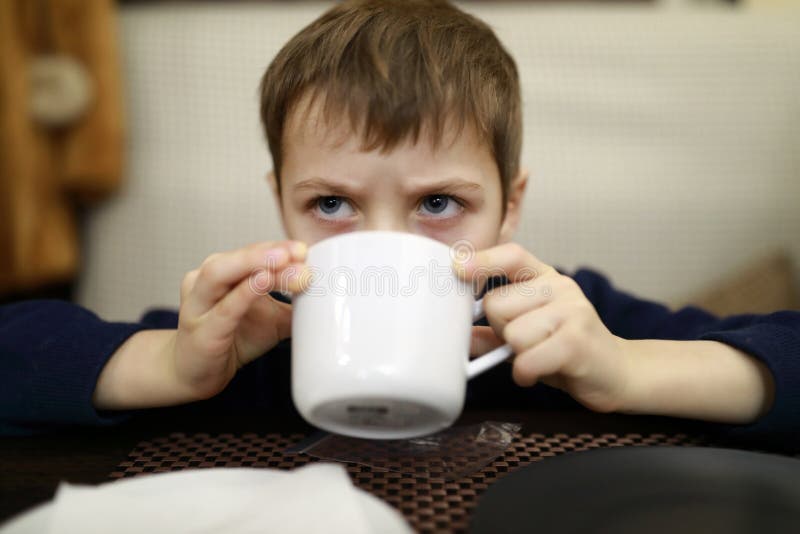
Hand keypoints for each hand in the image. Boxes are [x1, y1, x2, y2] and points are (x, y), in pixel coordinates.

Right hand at [172, 240, 309, 399]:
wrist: (194, 371)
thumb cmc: (231, 337)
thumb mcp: (271, 319)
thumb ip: (296, 307)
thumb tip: (334, 299)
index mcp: (223, 272)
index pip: (253, 254)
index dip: (279, 249)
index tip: (306, 250)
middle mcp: (205, 282)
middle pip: (236, 258)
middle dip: (268, 252)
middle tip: (298, 252)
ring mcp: (198, 306)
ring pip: (221, 274)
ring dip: (254, 265)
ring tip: (282, 261)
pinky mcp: (201, 332)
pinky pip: (222, 309)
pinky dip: (243, 295)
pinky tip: (261, 284)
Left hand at [457, 243, 630, 412]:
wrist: (618, 373)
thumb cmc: (567, 350)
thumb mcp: (528, 335)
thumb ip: (493, 333)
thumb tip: (460, 336)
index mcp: (545, 278)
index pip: (512, 255)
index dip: (483, 260)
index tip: (457, 267)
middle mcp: (560, 287)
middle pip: (496, 305)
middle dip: (501, 331)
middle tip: (525, 343)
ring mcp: (572, 311)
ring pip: (511, 334)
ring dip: (517, 355)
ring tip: (539, 357)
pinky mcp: (576, 341)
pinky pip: (527, 359)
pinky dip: (525, 373)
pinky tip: (537, 373)